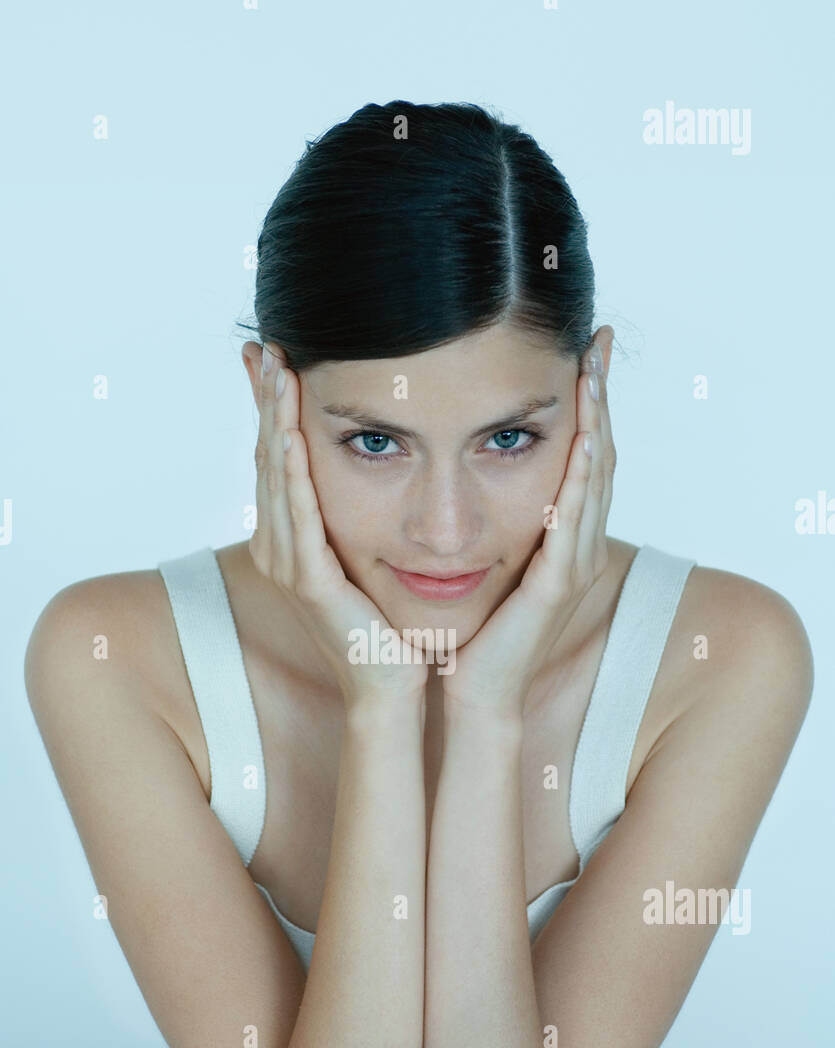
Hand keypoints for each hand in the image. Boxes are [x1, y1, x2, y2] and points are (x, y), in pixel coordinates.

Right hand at [248, 343, 429, 707]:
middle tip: (262, 345)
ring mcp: (289, 566)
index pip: (276, 459)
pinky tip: (288, 434)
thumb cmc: (387, 626)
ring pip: (276, 479)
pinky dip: (291, 474)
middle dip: (264, 401)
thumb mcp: (366, 555)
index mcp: (290, 540)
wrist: (391, 686)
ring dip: (273, 422)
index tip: (272, 356)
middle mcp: (278, 549)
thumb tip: (376, 466)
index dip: (270, 407)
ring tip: (275, 372)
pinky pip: (298, 518)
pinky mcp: (310, 583)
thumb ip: (358, 514)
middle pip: (266, 459)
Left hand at [441, 331, 615, 719]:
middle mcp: (578, 547)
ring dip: (597, 422)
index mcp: (562, 539)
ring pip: (594, 479)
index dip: (587, 403)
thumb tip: (461, 475)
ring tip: (594, 370)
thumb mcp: (484, 563)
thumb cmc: (475, 635)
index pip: (581, 456)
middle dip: (601, 395)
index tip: (582, 349)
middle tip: (598, 338)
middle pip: (599, 456)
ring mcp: (574, 566)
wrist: (475, 693)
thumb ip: (485, 521)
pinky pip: (573, 520)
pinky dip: (578, 476)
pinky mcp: (557, 586)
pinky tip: (581, 439)